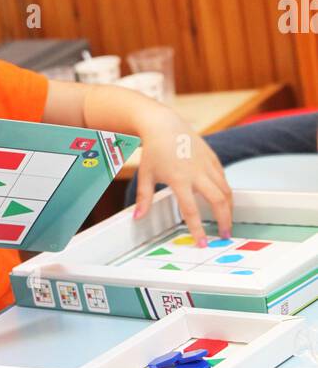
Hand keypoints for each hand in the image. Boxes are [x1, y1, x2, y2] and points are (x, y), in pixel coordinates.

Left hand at [134, 113, 232, 243]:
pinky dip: (226, 192)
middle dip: (224, 220)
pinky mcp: (213, 158)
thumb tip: (138, 218)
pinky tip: (224, 202)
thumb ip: (144, 198)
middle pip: (218, 201)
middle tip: (224, 235)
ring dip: (229, 208)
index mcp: (179, 179)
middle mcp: (197, 172)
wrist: (163, 124)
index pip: (191, 210)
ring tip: (227, 222)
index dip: (198, 229)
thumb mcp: (145, 175)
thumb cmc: (153, 150)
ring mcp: (207, 164)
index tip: (203, 243)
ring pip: (226, 190)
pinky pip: (223, 178)